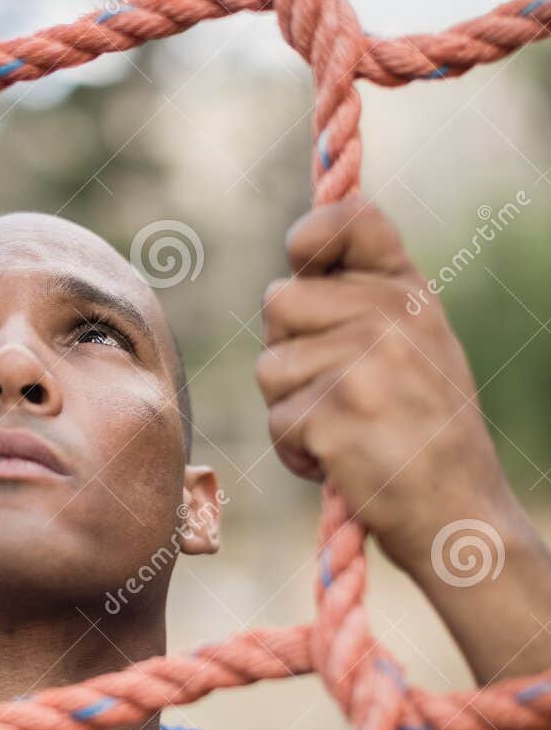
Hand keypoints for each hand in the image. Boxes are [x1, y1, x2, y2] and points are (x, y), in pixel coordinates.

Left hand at [255, 197, 515, 577]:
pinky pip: (277, 421)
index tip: (306, 267)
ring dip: (293, 409)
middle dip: (289, 351)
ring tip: (347, 429)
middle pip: (278, 301)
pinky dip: (298, 451)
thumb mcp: (416, 344)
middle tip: (338, 389)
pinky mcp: (335, 414)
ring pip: (269, 367)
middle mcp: (390, 315)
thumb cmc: (427, 430)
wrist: (459, 512)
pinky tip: (343, 462)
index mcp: (409, 290)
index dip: (309, 238)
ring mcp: (363, 363)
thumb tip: (293, 272)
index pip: (350, 216)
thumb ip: (364, 301)